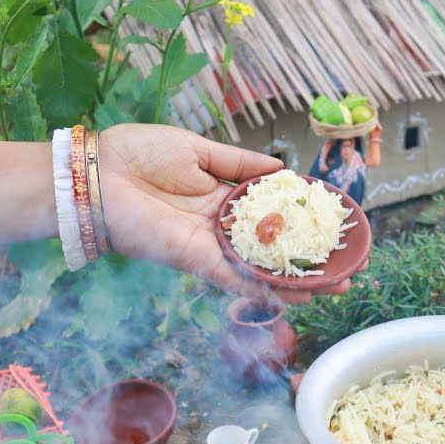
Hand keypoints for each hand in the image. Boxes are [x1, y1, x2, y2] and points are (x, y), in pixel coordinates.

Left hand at [97, 124, 352, 303]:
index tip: (334, 223)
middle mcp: (219, 227)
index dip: (303, 219)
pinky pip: (237, 278)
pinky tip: (299, 295)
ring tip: (336, 286)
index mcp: (220, 196)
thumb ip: (238, 163)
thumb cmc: (137, 154)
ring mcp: (210, 247)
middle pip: (273, 248)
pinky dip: (266, 288)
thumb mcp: (197, 148)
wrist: (96, 176)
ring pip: (263, 269)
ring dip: (299, 281)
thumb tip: (280, 168)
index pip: (271, 212)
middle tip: (347, 267)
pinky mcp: (196, 261)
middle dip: (310, 260)